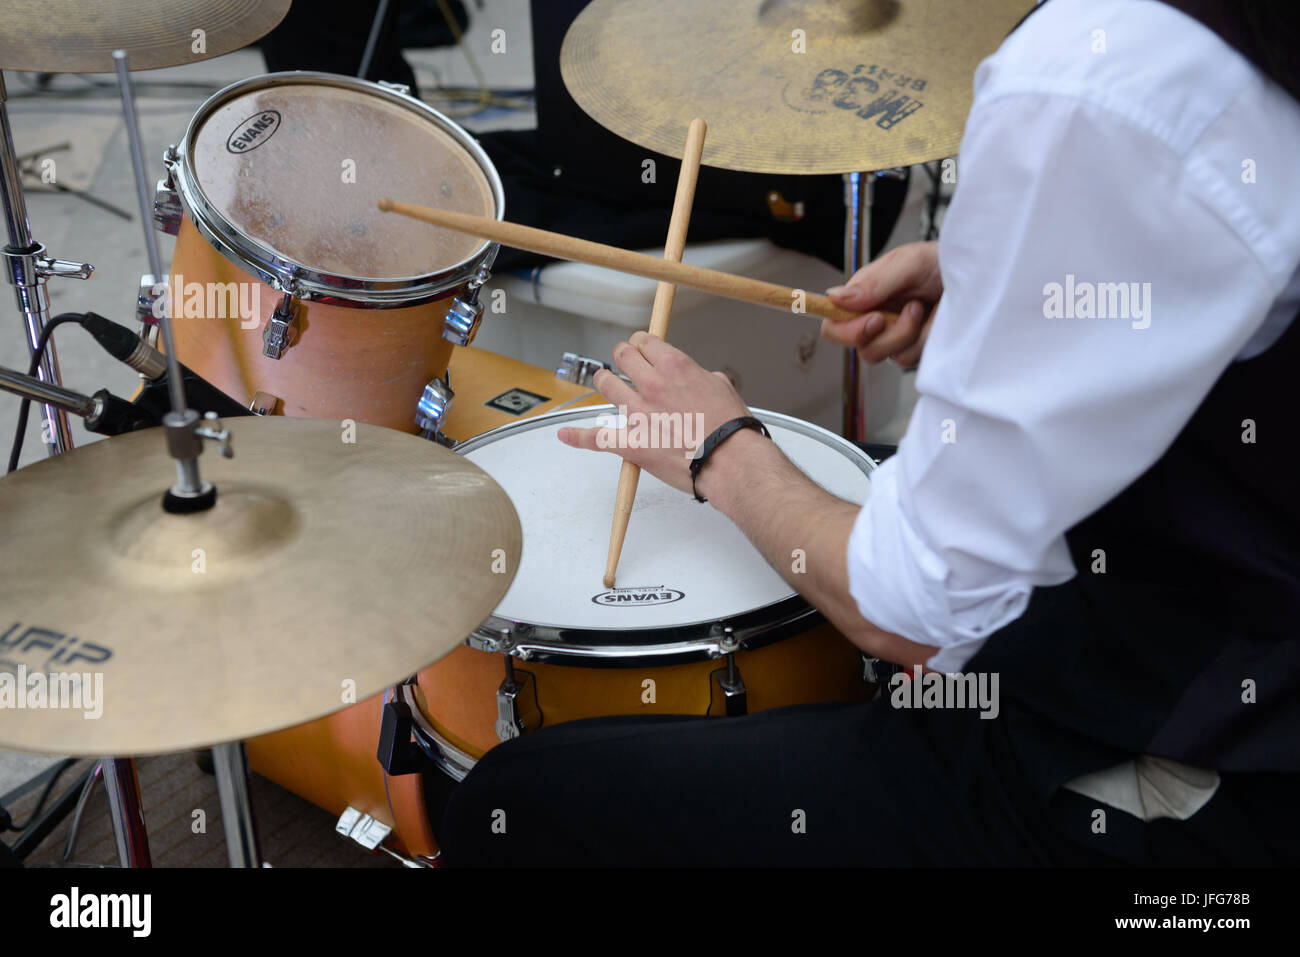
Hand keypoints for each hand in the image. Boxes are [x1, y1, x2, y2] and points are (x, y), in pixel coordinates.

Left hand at [557, 331, 753, 496]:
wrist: (729, 461)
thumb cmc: (731, 430)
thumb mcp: (722, 388)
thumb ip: (702, 377)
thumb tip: (699, 378)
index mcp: (675, 367)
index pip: (646, 341)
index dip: (642, 342)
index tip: (642, 347)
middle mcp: (653, 385)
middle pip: (623, 355)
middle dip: (623, 355)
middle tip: (625, 360)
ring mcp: (638, 413)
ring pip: (606, 384)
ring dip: (605, 381)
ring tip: (605, 381)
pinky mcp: (631, 443)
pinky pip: (597, 438)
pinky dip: (578, 437)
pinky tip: (566, 435)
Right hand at [822, 241, 941, 368]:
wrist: (980, 276)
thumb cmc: (942, 262)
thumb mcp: (908, 263)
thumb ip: (873, 282)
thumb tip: (836, 299)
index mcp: (864, 297)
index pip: (833, 324)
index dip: (845, 330)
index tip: (874, 320)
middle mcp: (875, 320)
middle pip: (860, 348)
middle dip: (886, 335)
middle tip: (910, 310)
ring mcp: (896, 338)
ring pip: (887, 356)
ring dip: (910, 334)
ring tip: (926, 308)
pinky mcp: (916, 350)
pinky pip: (911, 359)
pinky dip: (926, 340)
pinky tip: (935, 321)